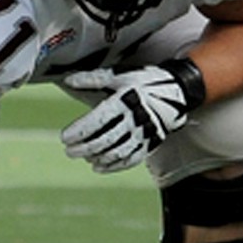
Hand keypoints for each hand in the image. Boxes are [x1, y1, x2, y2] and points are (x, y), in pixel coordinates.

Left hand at [61, 59, 204, 172]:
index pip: (98, 120)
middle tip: (69, 152)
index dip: (80, 131)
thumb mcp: (119, 75)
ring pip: (118, 152)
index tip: (64, 137)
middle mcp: (136, 119)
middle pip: (106, 139)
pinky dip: (115, 166)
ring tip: (84, 158)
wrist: (177, 91)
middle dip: (85, 148)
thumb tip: (68, 80)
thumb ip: (92, 78)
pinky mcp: (151, 143)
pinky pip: (132, 159)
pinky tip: (99, 167)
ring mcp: (145, 133)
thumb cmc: (143, 80)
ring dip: (98, 158)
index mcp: (126, 100)